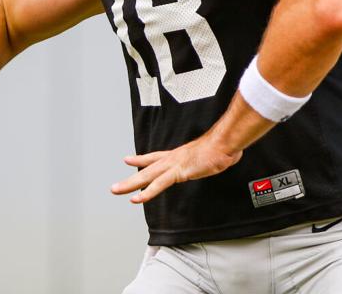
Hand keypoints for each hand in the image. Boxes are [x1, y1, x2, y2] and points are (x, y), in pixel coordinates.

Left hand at [111, 134, 242, 203]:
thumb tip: (223, 157)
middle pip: (147, 169)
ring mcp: (174, 165)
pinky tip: (136, 198)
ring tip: (116, 190)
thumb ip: (213, 157)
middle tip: (115, 186)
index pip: (156, 157)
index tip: (129, 160)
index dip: (142, 160)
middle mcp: (173, 158)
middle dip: (130, 178)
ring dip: (130, 184)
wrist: (225, 142)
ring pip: (147, 176)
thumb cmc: (223, 147)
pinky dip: (147, 192)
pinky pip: (158, 184)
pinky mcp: (178, 172)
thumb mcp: (214, 154)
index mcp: (179, 155)